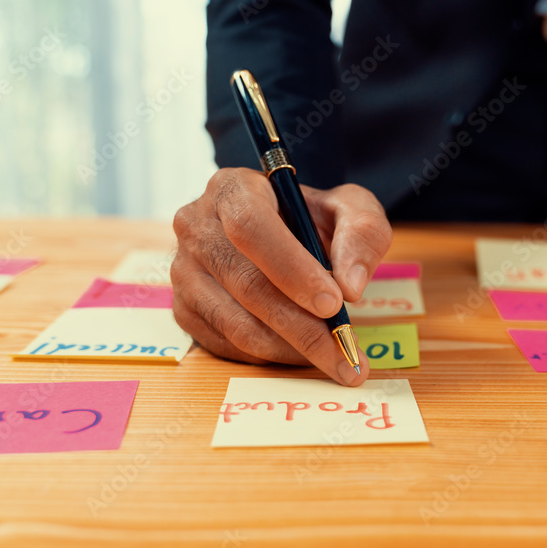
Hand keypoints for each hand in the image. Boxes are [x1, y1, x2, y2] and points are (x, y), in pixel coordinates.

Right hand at [171, 168, 392, 385]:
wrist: (282, 234)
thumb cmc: (312, 219)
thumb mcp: (350, 209)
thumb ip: (362, 234)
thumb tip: (350, 286)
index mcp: (232, 189)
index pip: (251, 226)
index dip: (292, 268)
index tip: (332, 302)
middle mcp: (197, 227)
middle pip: (246, 283)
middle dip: (301, 325)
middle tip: (344, 351)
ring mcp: (184, 271)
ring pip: (235, 322)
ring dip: (289, 348)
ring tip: (333, 359)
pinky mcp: (184, 309)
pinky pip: (225, 344)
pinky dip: (269, 357)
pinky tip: (301, 354)